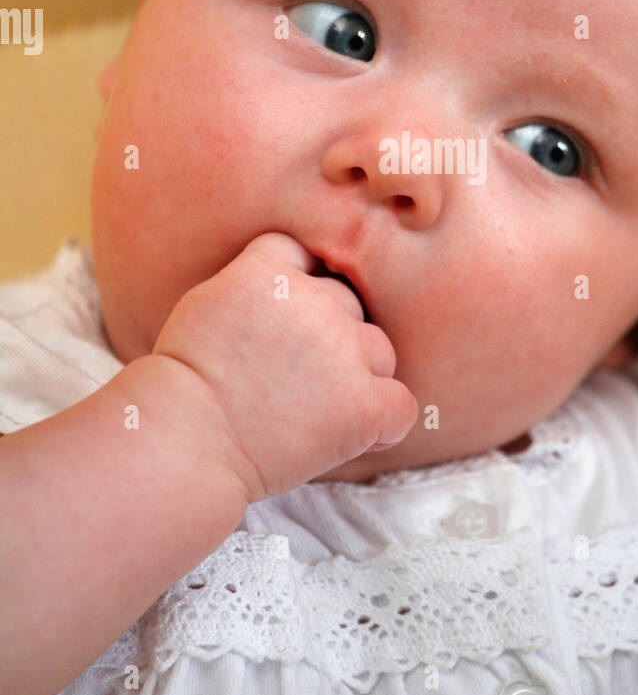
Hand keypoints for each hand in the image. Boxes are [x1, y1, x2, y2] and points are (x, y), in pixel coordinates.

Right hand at [152, 233, 417, 502]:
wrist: (183, 440)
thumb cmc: (179, 386)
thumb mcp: (205, 305)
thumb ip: (253, 285)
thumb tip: (286, 287)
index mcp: (269, 271)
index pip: (305, 255)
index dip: (301, 288)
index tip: (286, 322)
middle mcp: (314, 300)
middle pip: (347, 303)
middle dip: (329, 337)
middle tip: (296, 379)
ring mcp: (344, 350)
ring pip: (380, 351)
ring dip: (361, 376)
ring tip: (320, 410)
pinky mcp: (364, 403)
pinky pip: (401, 405)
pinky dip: (384, 422)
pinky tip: (357, 435)